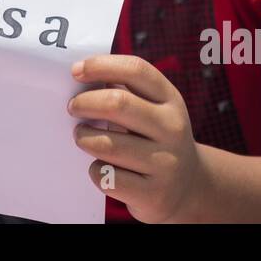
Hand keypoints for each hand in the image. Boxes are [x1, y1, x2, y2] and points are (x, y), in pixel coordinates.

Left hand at [68, 54, 204, 222]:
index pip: (136, 70)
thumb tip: (80, 77)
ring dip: (84, 138)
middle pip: (118, 103)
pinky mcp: (154, 194)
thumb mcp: (154, 110)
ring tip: (82, 136)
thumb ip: (126, 92)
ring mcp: (166, 163)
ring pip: (107, 145)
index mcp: (171, 100)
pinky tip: (100, 167)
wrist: (188, 186)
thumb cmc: (156, 138)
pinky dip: (95, 170)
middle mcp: (173, 128)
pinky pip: (108, 177)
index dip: (101, 65)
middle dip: (85, 103)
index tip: (75, 71)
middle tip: (72, 107)